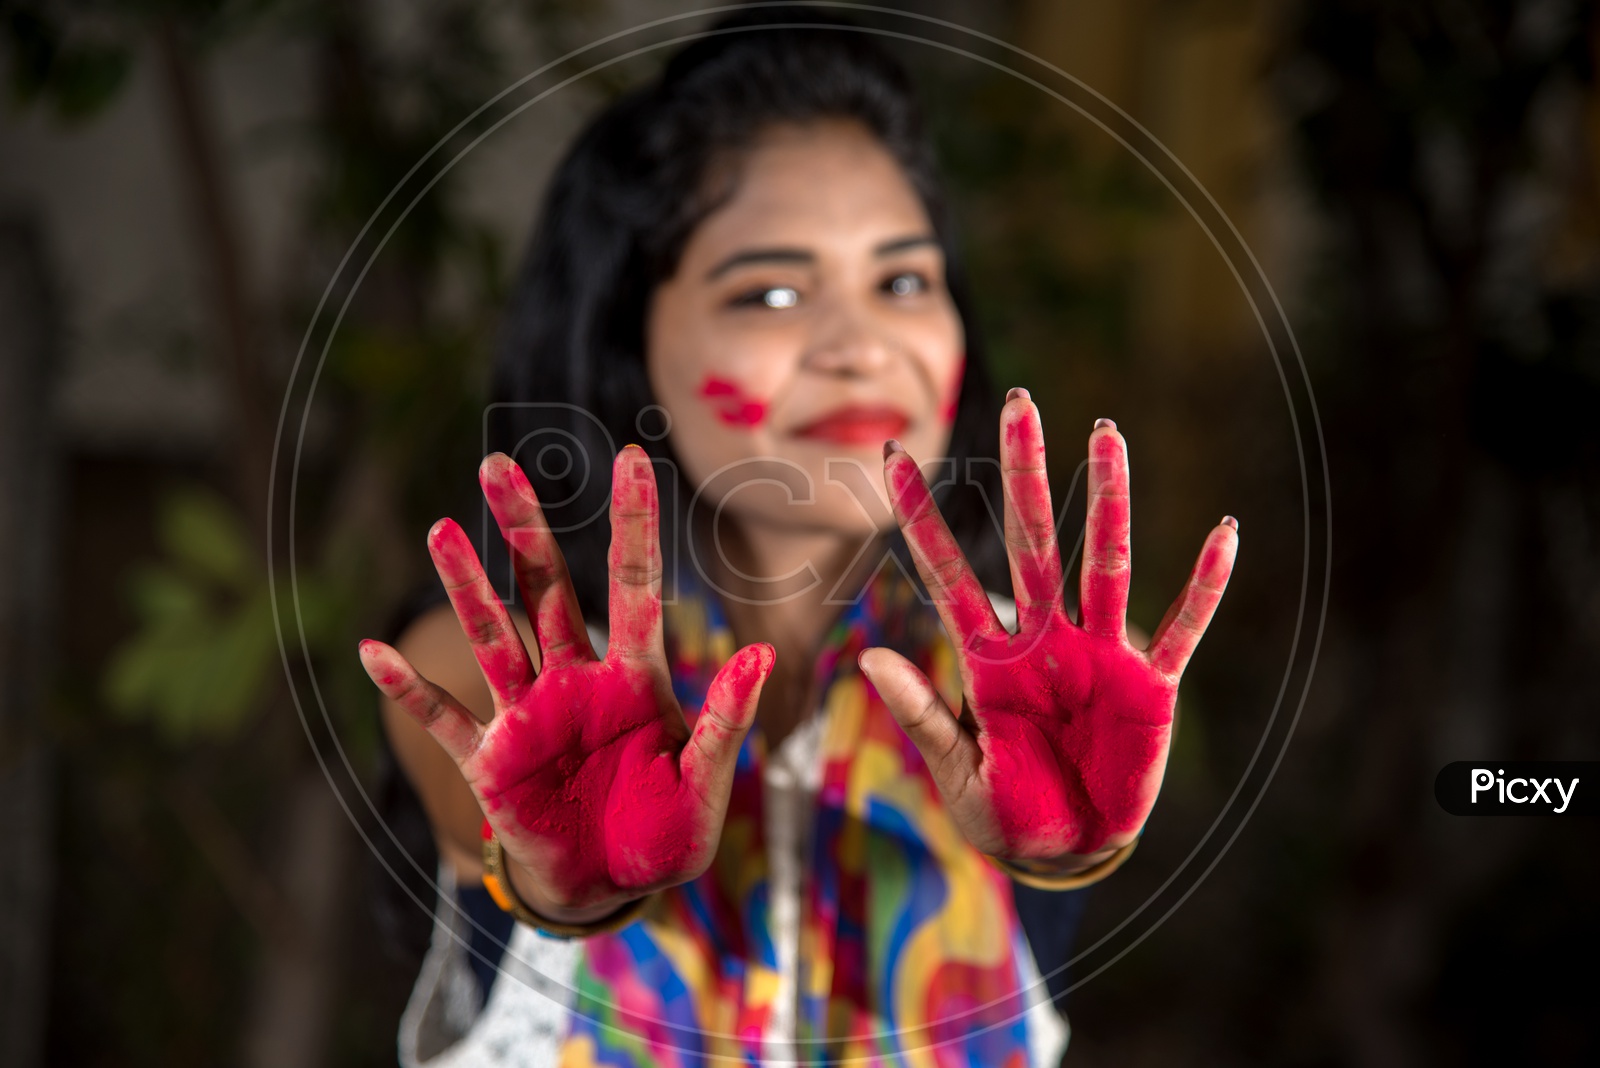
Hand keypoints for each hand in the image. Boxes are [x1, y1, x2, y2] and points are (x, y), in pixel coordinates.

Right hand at [358, 447, 773, 917]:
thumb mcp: (705, 783)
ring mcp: (527, 714)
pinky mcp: (490, 759)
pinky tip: (372, 652)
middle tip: (497, 465)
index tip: (631, 458)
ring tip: (441, 528)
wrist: (611, 887)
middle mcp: (574, 679)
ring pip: (493, 635)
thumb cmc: (665, 832)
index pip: (634, 584)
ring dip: (467, 587)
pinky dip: (408, 690)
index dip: (633, 522)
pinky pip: (443, 717)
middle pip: (544, 587)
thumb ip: (725, 722)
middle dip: (523, 528)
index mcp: (635, 677)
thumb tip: (761, 654)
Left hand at [858, 389, 1237, 866]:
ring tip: (1105, 435)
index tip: (894, 457)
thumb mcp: (957, 772)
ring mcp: (1100, 657)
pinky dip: (1203, 587)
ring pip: (1104, 564)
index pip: (947, 575)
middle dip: (1024, 474)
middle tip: (1018, 403)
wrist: (1068, 854)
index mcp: (988, 659)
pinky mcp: (1151, 688)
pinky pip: (1181, 629)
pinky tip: (1223, 534)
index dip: (921, 519)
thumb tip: (867, 658)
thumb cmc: (1004, 811)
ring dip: (1107, 502)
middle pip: (1032, 542)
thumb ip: (921, 715)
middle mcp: (1044, 641)